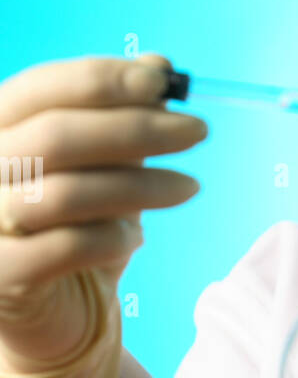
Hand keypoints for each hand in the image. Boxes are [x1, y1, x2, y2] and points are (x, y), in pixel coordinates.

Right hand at [0, 55, 205, 370]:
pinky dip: (111, 239)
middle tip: (198, 131)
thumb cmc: (75, 227)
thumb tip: (159, 64)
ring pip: (66, 193)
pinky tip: (135, 238)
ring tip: (187, 187)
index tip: (165, 83)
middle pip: (56, 136)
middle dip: (137, 128)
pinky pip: (65, 249)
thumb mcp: (102, 164)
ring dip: (139, 185)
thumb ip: (121, 113)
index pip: (43, 88)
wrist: (53, 312)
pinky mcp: (3, 275)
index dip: (104, 80)